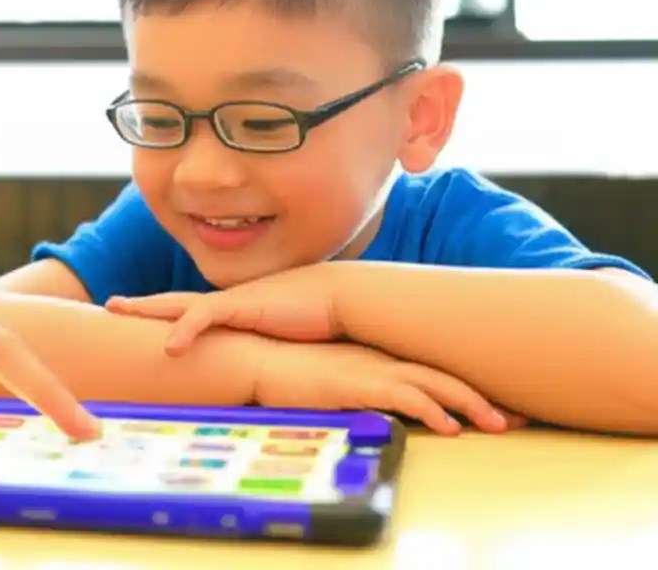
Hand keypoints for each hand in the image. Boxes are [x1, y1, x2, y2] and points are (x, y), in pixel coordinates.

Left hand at [106, 264, 340, 354]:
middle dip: (141, 304)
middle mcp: (226, 303)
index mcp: (232, 310)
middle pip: (172, 301)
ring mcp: (231, 302)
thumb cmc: (318, 319)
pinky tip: (169, 347)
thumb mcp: (281, 339)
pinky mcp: (242, 306)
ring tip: (117, 308)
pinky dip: (185, 330)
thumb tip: (260, 372)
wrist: (342, 297)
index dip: (165, 314)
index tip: (141, 317)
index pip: (190, 311)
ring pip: (176, 303)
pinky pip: (204, 317)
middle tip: (111, 305)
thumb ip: (264, 350)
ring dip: (145, 306)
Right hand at [254, 339, 523, 434]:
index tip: (500, 405)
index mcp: (383, 357)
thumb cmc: (293, 371)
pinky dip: (433, 411)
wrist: (261, 358)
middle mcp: (387, 360)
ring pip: (437, 386)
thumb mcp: (338, 377)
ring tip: (502, 424)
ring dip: (471, 405)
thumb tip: (382, 408)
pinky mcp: (361, 384)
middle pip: (448, 377)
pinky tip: (451, 427)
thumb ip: (363, 387)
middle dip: (487, 398)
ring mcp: (375, 370)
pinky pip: (406, 398)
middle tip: (522, 416)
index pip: (437, 371)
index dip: (471, 388)